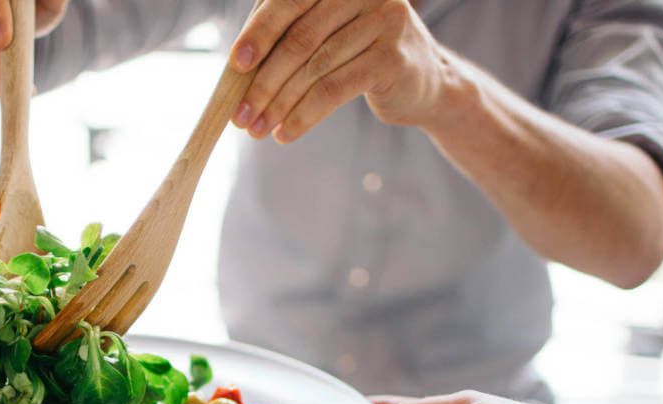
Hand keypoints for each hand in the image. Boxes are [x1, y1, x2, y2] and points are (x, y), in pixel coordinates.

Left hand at [228, 0, 457, 142]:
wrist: (427, 82)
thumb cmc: (363, 56)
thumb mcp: (329, 33)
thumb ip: (291, 34)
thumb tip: (237, 65)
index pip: (290, 1)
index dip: (259, 32)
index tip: (235, 65)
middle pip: (300, 38)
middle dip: (263, 80)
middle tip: (241, 113)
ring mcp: (384, 22)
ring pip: (315, 68)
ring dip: (279, 104)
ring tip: (258, 129)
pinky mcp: (392, 59)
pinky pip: (334, 90)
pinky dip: (304, 116)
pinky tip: (286, 133)